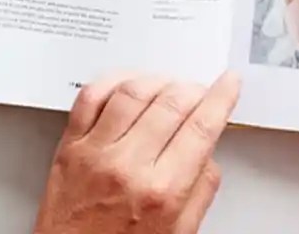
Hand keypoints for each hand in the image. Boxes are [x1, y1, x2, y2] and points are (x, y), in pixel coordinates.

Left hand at [35, 72, 240, 233]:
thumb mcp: (179, 233)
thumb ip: (201, 190)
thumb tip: (209, 150)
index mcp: (162, 192)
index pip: (201, 127)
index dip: (221, 97)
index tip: (228, 84)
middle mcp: (128, 168)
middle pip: (171, 102)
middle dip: (193, 88)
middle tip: (200, 91)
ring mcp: (95, 153)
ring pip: (134, 91)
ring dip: (158, 80)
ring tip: (168, 86)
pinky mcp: (69, 147)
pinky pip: (90, 97)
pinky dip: (113, 81)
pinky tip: (127, 84)